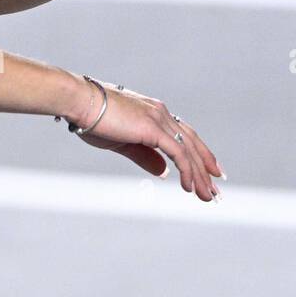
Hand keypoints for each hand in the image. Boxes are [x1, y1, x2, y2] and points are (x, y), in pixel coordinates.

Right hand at [65, 79, 223, 201]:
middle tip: (216, 189)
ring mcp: (159, 119)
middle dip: (206, 168)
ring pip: (189, 151)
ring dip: (200, 175)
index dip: (198, 154)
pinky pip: (178, 153)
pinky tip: (190, 186)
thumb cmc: (92, 119)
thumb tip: (164, 172)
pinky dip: (187, 170)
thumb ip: (144, 156)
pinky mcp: (154, 128)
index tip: (209, 172)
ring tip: (206, 195)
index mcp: (154, 113)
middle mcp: (162, 114)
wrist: (79, 101)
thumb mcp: (121, 143)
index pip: (184, 135)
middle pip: (193, 143)